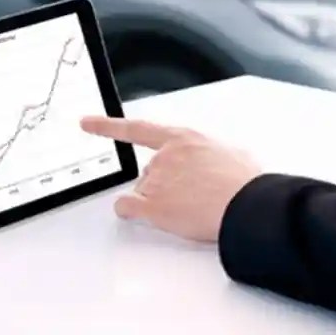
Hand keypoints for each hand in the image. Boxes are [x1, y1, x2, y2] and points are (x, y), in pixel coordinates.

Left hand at [80, 116, 261, 242]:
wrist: (247, 205)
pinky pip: (126, 207)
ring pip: (143, 192)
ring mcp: (157, 180)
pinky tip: (139, 213)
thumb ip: (211, 153)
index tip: (87, 123)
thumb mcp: (232, 152)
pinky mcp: (154, 205)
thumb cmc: (245, 182)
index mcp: (184, 138)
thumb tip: (214, 163)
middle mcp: (165, 156)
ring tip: (191, 208)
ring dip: (160, 202)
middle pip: (148, 172)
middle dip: (166, 185)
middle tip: (193, 197)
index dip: (108, 126)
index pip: (138, 129)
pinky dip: (128, 211)